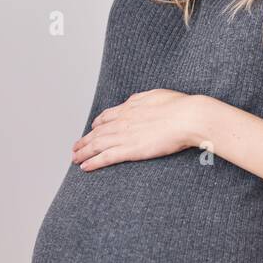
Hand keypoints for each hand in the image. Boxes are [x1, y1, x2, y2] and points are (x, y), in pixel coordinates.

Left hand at [72, 90, 205, 170]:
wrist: (187, 117)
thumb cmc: (179, 106)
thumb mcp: (157, 95)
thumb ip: (143, 98)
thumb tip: (136, 100)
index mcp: (130, 107)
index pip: (107, 117)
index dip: (97, 124)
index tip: (92, 129)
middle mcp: (123, 121)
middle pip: (97, 132)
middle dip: (84, 141)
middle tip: (76, 148)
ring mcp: (124, 136)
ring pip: (96, 145)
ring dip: (83, 152)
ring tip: (75, 159)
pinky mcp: (130, 150)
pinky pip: (105, 157)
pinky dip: (93, 162)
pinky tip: (85, 167)